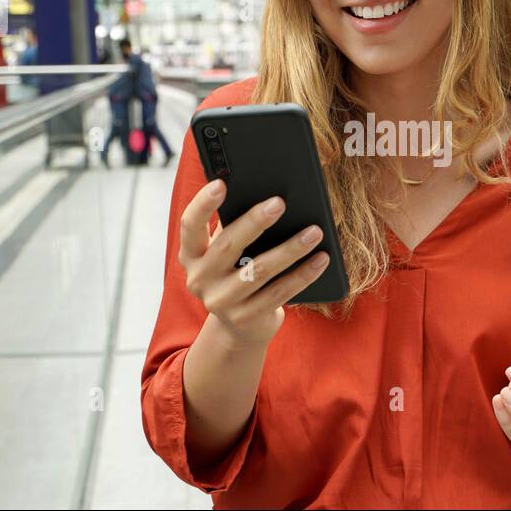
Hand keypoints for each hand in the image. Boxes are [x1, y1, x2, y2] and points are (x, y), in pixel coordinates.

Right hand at [178, 178, 330, 347]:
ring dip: (291, 249)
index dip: (202, 204)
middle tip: (280, 203)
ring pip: (259, 270)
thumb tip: (267, 195)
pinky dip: (303, 274)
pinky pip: (280, 292)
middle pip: (227, 245)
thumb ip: (235, 228)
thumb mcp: (228, 253)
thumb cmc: (238, 273)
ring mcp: (221, 301)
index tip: (221, 184)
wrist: (241, 327)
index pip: (189, 225)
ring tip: (314, 232)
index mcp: (192, 255)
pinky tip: (321, 259)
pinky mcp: (245, 318)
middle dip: (255, 222)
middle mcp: (200, 279)